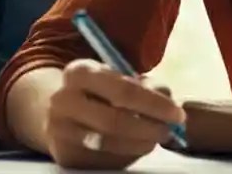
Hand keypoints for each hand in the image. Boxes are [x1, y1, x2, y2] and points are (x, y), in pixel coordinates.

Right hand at [44, 59, 183, 169]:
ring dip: (141, 143)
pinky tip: (134, 146)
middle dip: (149, 128)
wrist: (54, 110)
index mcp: (79, 72)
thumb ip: (144, 85)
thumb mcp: (116, 78)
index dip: (155, 104)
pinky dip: (126, 154)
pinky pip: (103, 159)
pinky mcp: (64, 154)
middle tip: (168, 131)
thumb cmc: (97, 92)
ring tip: (154, 139)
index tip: (177, 114)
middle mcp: (63, 100)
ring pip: (110, 143)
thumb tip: (167, 98)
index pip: (123, 91)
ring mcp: (60, 130)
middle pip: (115, 121)